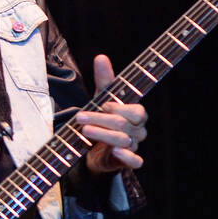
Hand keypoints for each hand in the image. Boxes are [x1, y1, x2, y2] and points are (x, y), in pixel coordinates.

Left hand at [77, 54, 147, 173]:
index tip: (102, 104)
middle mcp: (138, 130)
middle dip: (100, 119)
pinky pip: (136, 161)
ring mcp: (134, 146)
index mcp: (136, 114)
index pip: (136, 111)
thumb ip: (104, 80)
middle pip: (124, 124)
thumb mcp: (102, 99)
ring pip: (124, 140)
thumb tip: (101, 57)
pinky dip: (127, 157)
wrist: (95, 149)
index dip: (119, 108)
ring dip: (102, 134)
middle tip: (80, 117)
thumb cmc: (103, 119)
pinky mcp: (128, 161)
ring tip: (83, 130)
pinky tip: (115, 151)